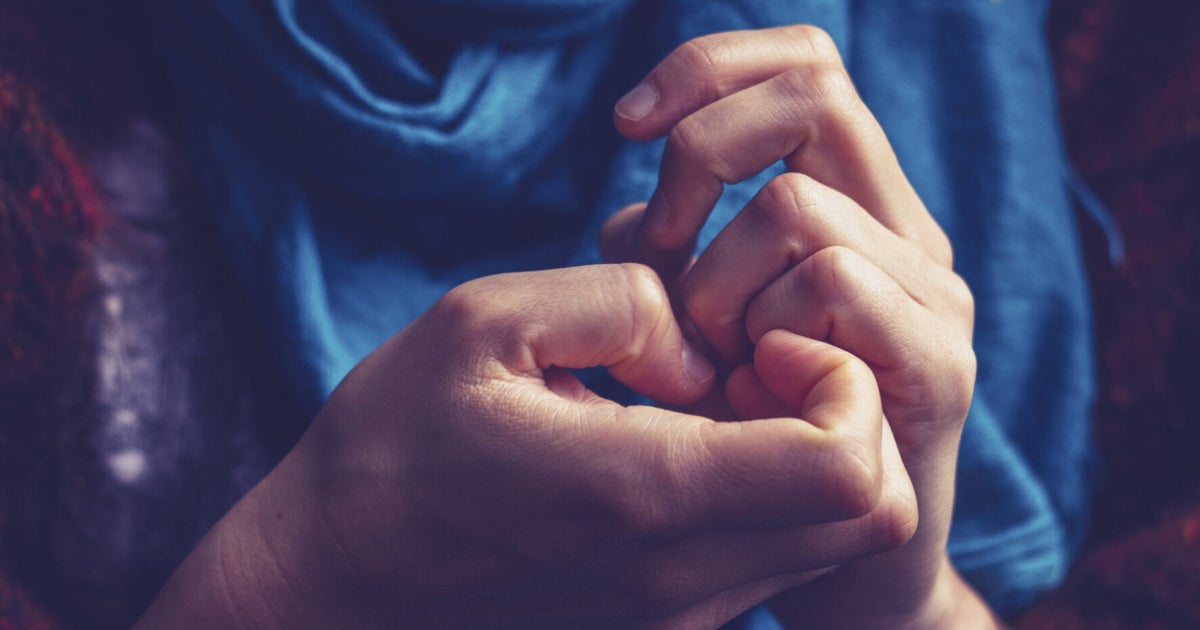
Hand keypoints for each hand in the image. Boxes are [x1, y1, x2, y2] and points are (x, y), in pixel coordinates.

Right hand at [137, 264, 915, 628]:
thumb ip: (620, 303)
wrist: (333, 583)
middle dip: (844, 415)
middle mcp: (681, 578)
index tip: (762, 340)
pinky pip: (766, 560)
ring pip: (828, 541)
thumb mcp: (482, 322)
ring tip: (702, 404)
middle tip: (748, 363)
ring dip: (803, 456)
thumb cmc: (391, 446)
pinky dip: (760, 496)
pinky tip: (672, 450)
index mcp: (644, 493)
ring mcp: (676, 619)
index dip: (843, 382)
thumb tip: (699, 347)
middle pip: (866, 511)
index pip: (850, 467)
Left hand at [604, 25, 994, 626]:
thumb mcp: (697, 322)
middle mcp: (907, 232)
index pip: (806, 63)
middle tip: (661, 250)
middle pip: (812, 98)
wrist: (840, 561)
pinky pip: (832, 285)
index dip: (710, 66)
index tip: (627, 126)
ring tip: (713, 361)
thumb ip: (672, 252)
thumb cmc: (751, 434)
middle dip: (700, 158)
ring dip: (715, 282)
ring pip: (799, 206)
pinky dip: (762, 330)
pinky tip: (752, 390)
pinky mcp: (940, 365)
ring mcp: (932, 294)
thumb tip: (635, 216)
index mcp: (858, 206)